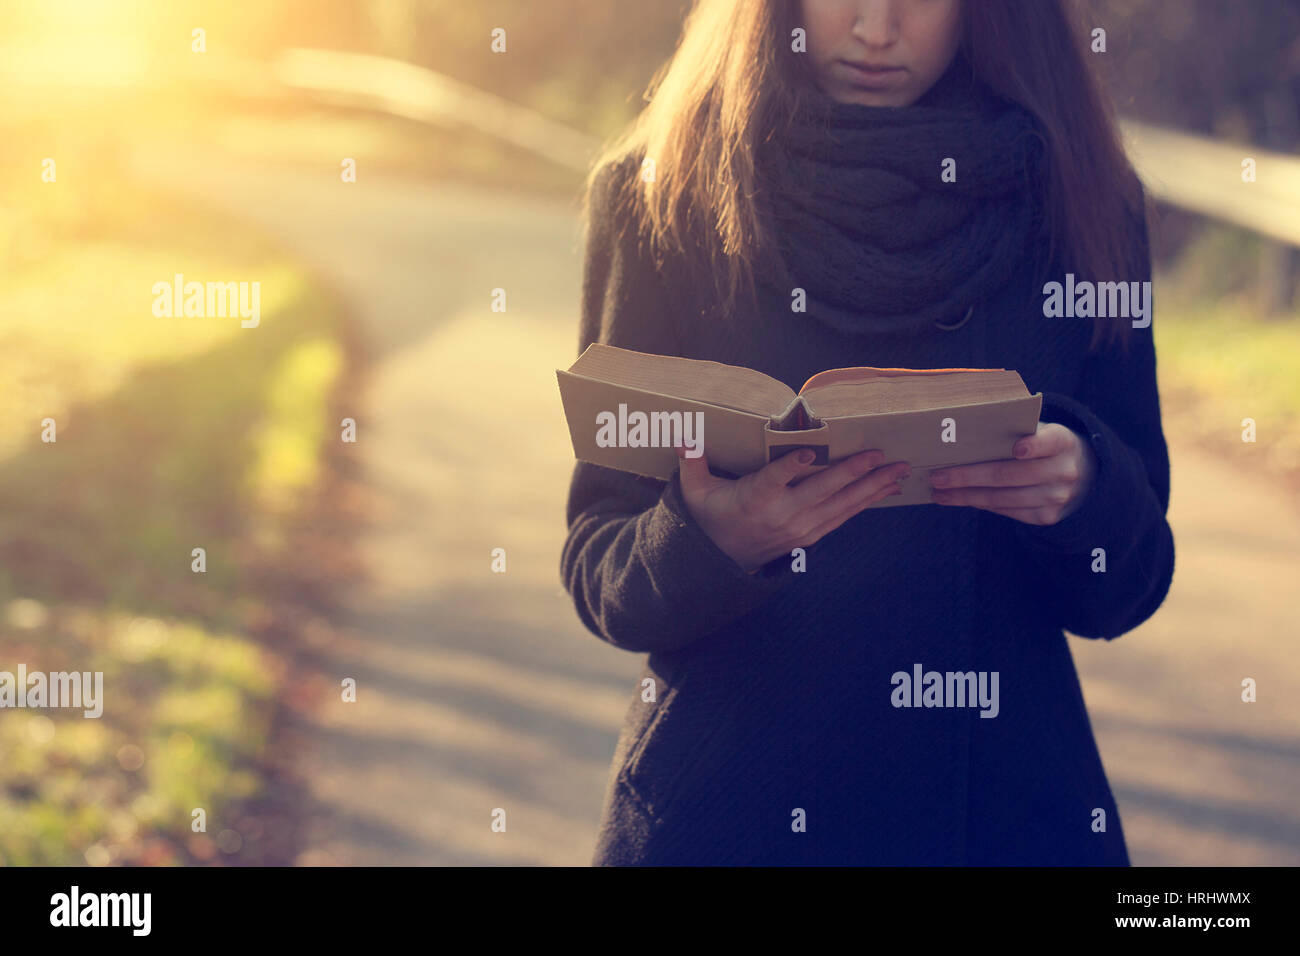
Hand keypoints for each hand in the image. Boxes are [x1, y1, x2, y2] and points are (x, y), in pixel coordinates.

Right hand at [675, 444, 911, 571]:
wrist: (722, 559)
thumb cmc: (711, 516)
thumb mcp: (695, 492)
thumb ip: (692, 463)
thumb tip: (683, 437)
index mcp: (754, 499)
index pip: (773, 479)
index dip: (789, 467)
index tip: (806, 453)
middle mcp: (782, 514)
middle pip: (822, 491)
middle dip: (854, 472)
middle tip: (880, 455)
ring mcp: (801, 527)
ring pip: (842, 505)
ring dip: (872, 487)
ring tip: (898, 471)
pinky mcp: (812, 534)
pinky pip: (844, 516)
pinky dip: (867, 502)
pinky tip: (886, 489)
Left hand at [927, 422, 1096, 524]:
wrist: (1081, 475)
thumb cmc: (1044, 445)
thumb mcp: (1040, 431)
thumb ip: (1014, 429)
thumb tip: (961, 434)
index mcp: (1063, 442)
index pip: (1050, 441)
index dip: (1035, 445)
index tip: (1017, 448)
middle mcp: (1063, 471)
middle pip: (1010, 475)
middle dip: (969, 477)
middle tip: (938, 477)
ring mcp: (1057, 497)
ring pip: (1003, 499)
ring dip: (967, 497)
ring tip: (940, 493)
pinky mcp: (1047, 516)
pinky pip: (1007, 511)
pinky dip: (982, 505)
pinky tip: (962, 499)